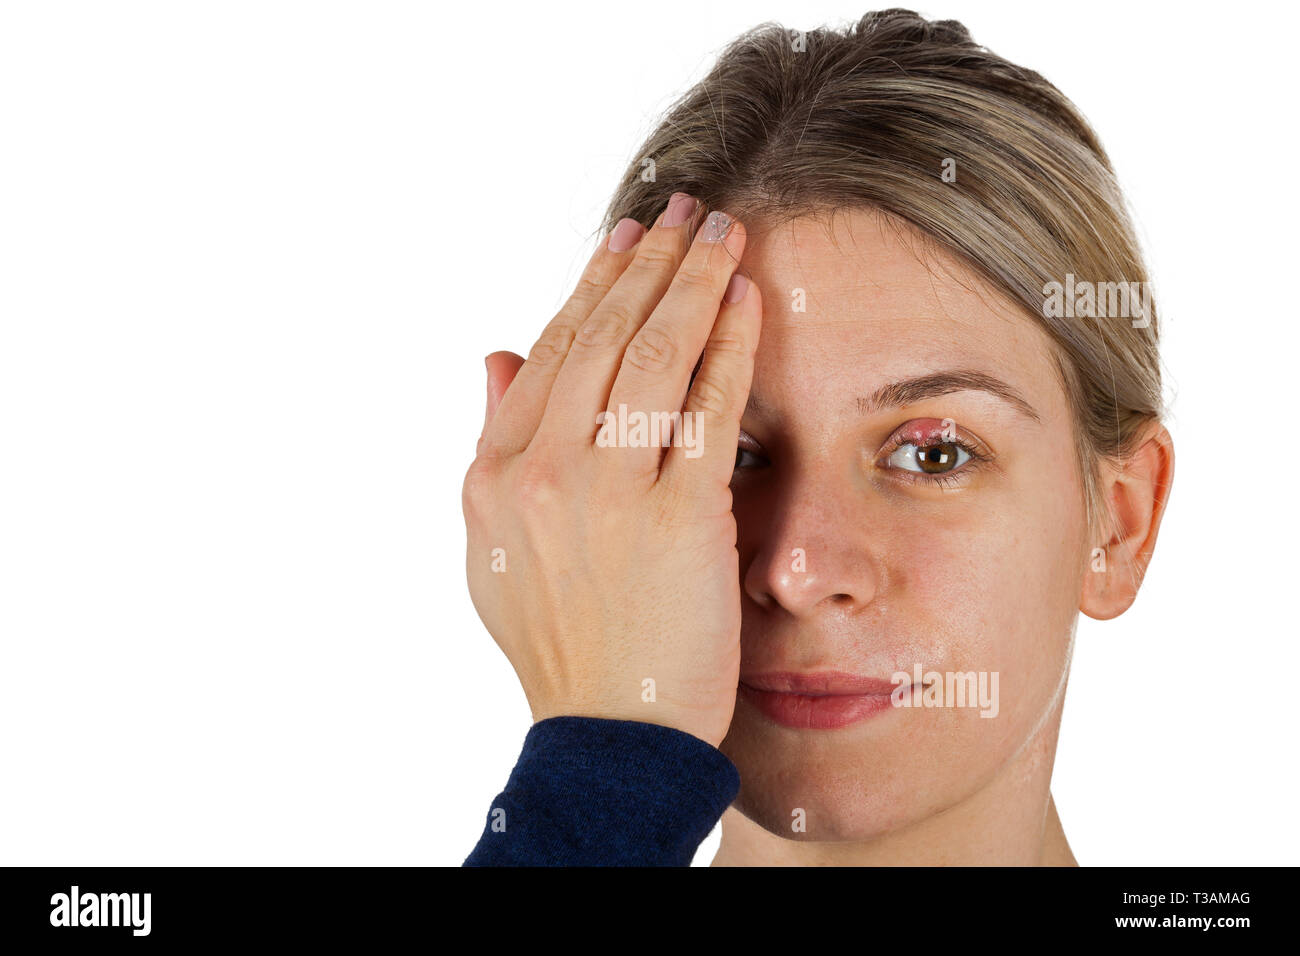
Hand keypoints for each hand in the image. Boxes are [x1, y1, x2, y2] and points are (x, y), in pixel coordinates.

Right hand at [461, 193, 760, 746]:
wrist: (609, 730)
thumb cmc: (562, 640)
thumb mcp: (493, 544)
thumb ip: (492, 441)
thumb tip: (493, 353)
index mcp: (494, 472)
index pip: (547, 352)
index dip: (591, 287)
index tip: (624, 240)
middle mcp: (542, 472)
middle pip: (600, 338)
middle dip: (649, 263)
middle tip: (686, 210)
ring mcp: (607, 494)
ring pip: (650, 356)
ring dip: (692, 282)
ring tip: (724, 234)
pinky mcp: (678, 519)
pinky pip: (707, 410)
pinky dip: (729, 346)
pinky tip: (747, 302)